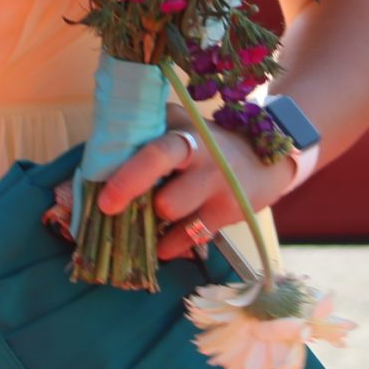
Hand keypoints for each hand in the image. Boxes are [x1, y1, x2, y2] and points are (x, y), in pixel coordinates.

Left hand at [92, 125, 301, 260]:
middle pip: (167, 202)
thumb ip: (147, 131)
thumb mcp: (181, 124)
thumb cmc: (208, 139)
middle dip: (140, 209)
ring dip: (154, 226)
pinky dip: (170, 244)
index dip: (128, 179)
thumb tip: (102, 152)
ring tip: (146, 218)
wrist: (267, 157)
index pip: (155, 156)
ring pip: (176, 223)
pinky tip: (162, 241)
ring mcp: (221, 193)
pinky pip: (190, 239)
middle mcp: (207, 165)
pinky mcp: (231, 216)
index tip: (105, 202)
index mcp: (187, 137)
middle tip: (116, 211)